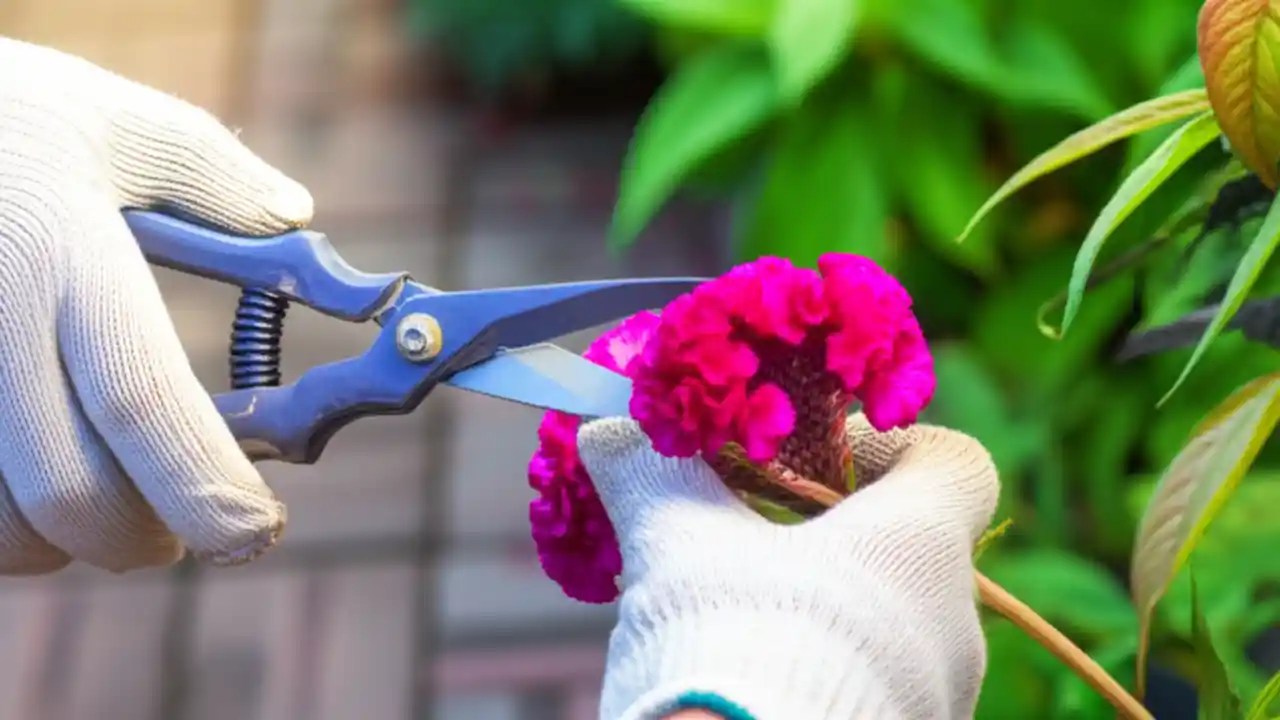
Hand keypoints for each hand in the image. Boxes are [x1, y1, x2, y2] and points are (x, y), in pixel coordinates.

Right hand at [0, 38, 312, 573]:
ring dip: (67, 541)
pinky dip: (5, 525)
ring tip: (105, 501)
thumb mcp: (111, 118)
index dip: (206, 486)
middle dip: (143, 536)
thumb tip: (294, 215)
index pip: (145, 404)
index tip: (255, 530)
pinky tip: (30, 483)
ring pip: (1, 526)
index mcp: (64, 258)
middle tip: (179, 530)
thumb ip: (211, 170)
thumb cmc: (2, 113)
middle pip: (72, 493)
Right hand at [578, 414, 999, 719]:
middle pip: (909, 551)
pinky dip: (830, 679)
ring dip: (825, 615)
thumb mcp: (677, 543)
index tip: (806, 463)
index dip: (883, 446)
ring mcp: (941, 700)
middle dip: (827, 540)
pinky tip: (756, 690)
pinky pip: (880, 694)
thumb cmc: (730, 640)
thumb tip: (607, 433)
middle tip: (743, 544)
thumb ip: (650, 475)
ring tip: (735, 627)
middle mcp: (954, 624)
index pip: (954, 463)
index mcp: (921, 543)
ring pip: (893, 631)